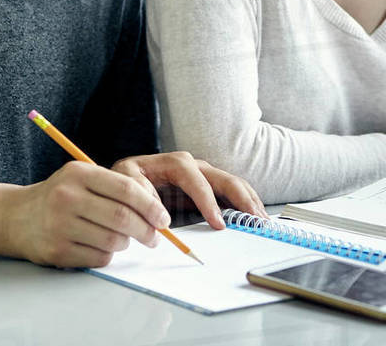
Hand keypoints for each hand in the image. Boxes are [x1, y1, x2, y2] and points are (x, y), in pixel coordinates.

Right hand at [3, 161, 171, 267]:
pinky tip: (102, 246)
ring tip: (124, 239)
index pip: (126, 190)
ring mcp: (60, 225)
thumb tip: (156, 211)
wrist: (15, 217)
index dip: (151, 206)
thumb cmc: (59, 196)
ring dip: (126, 243)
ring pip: (113, 241)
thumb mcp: (81, 178)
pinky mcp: (56, 251)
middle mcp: (67, 197)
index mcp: (79, 174)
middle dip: (147, 230)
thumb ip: (115, 188)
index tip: (163, 218)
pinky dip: (108, 255)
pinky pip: (98, 258)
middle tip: (155, 236)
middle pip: (122, 218)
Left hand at [112, 151, 266, 227]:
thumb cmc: (127, 178)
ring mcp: (204, 175)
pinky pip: (231, 194)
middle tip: (254, 220)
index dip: (208, 201)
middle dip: (241, 199)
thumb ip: (138, 193)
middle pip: (224, 179)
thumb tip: (158, 214)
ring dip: (249, 202)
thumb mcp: (124, 180)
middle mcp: (194, 166)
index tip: (218, 223)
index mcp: (175, 163)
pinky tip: (255, 217)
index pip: (196, 180)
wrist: (127, 179)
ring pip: (233, 185)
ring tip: (262, 220)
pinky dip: (245, 204)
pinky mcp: (208, 188)